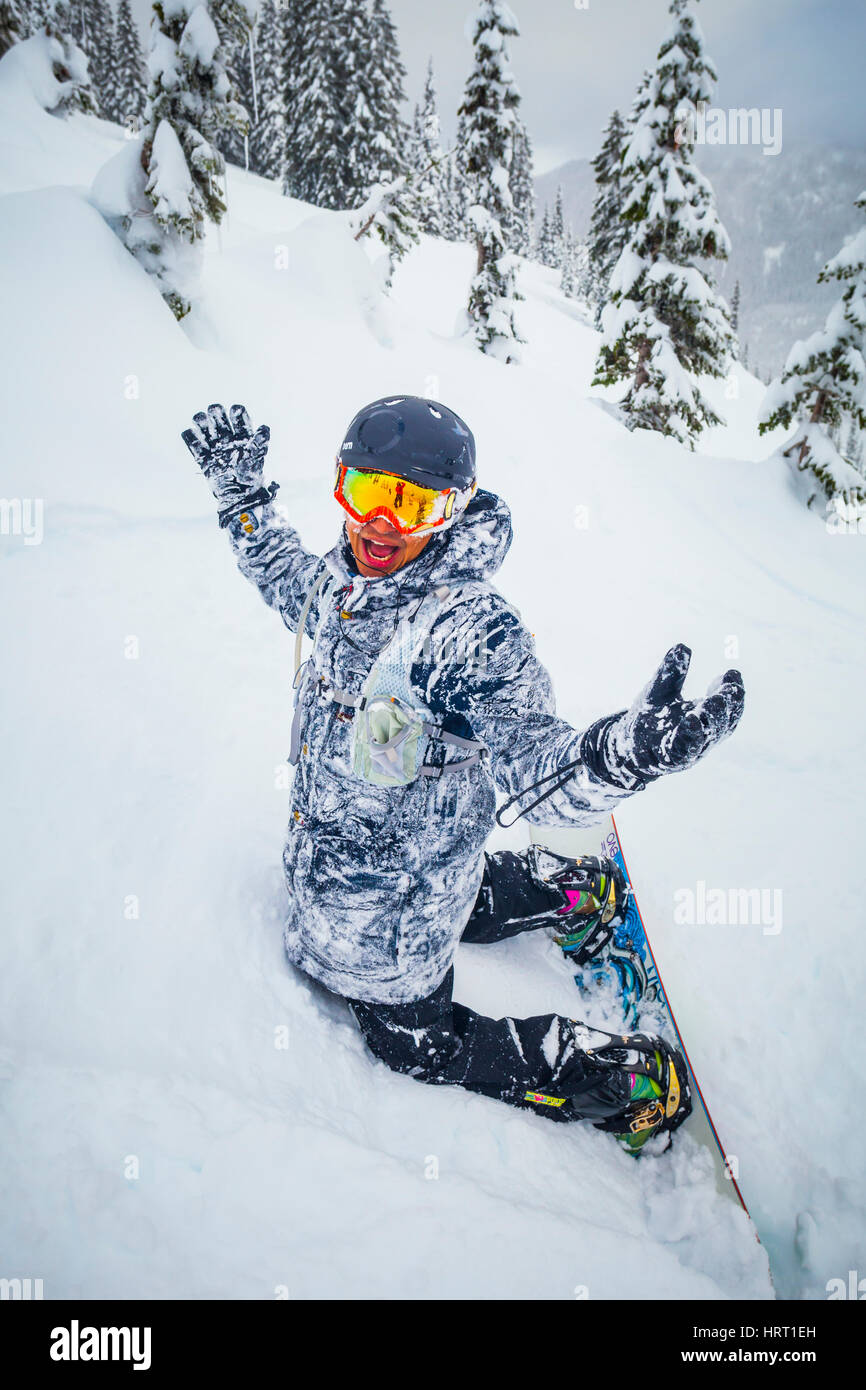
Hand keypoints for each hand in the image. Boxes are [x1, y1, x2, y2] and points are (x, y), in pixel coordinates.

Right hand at [182, 403, 270, 514]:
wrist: (240, 497)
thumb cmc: (252, 477)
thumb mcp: (258, 457)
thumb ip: (260, 441)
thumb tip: (264, 427)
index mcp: (243, 434)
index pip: (237, 413)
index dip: (235, 411)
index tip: (236, 417)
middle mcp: (227, 437)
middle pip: (216, 412)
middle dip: (215, 412)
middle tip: (219, 425)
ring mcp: (214, 446)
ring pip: (202, 422)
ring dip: (200, 420)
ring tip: (205, 429)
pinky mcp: (203, 458)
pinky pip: (191, 441)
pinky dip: (190, 436)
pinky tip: (198, 442)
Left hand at [585, 645, 744, 787]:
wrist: (625, 744)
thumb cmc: (649, 717)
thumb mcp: (660, 688)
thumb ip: (672, 671)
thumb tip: (682, 647)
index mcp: (705, 716)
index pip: (727, 705)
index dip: (733, 691)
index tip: (732, 673)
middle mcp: (703, 734)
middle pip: (724, 722)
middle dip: (728, 704)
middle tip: (729, 688)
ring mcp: (689, 748)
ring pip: (707, 737)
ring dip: (713, 719)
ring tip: (714, 700)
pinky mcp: (671, 759)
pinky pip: (684, 749)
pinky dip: (690, 736)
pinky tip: (692, 719)